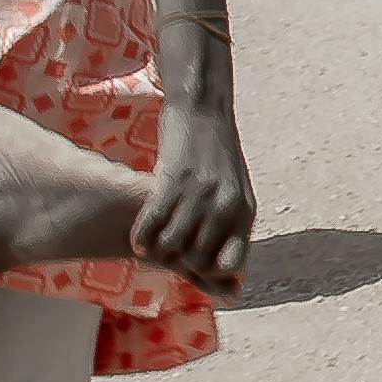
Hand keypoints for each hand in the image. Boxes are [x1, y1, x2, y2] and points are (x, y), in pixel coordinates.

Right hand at [135, 99, 257, 294]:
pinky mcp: (173, 178)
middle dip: (178, 262)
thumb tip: (229, 270)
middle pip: (197, 259)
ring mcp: (200, 191)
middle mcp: (227, 204)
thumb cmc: (216, 155)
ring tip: (149, 248)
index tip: (193, 266)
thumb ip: (232, 225)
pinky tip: (136, 239)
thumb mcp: (236, 191)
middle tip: (164, 257)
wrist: (203, 109)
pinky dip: (141, 235)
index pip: (232, 263)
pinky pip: (151, 222)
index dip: (210, 272)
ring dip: (156, 251)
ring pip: (172, 245)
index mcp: (245, 210)